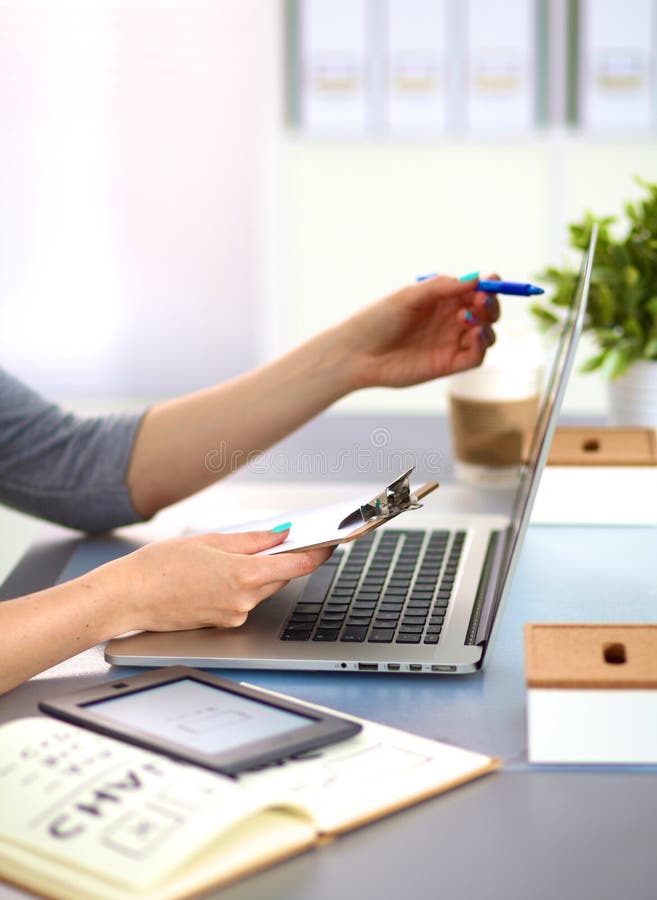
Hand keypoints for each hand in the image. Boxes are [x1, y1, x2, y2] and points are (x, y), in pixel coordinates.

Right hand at [104, 529, 331, 632]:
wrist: (129, 598)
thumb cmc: (160, 566)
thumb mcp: (209, 540)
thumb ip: (252, 540)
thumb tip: (281, 535)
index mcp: (243, 575)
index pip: (297, 565)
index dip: (318, 553)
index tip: (330, 542)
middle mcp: (244, 601)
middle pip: (281, 577)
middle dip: (285, 559)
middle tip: (285, 539)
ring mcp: (234, 616)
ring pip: (262, 589)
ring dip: (260, 572)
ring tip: (234, 554)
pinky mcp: (223, 624)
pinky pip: (244, 601)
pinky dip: (242, 586)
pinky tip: (220, 574)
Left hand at [337, 274, 499, 390]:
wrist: (358, 353)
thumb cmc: (377, 319)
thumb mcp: (409, 295)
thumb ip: (442, 286)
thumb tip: (476, 279)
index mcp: (442, 298)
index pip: (477, 289)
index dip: (489, 285)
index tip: (491, 281)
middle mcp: (450, 319)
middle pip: (487, 311)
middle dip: (491, 304)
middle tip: (481, 301)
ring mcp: (451, 342)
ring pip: (486, 333)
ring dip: (486, 323)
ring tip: (468, 317)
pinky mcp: (448, 364)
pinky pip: (476, 356)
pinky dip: (482, 344)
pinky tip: (474, 334)